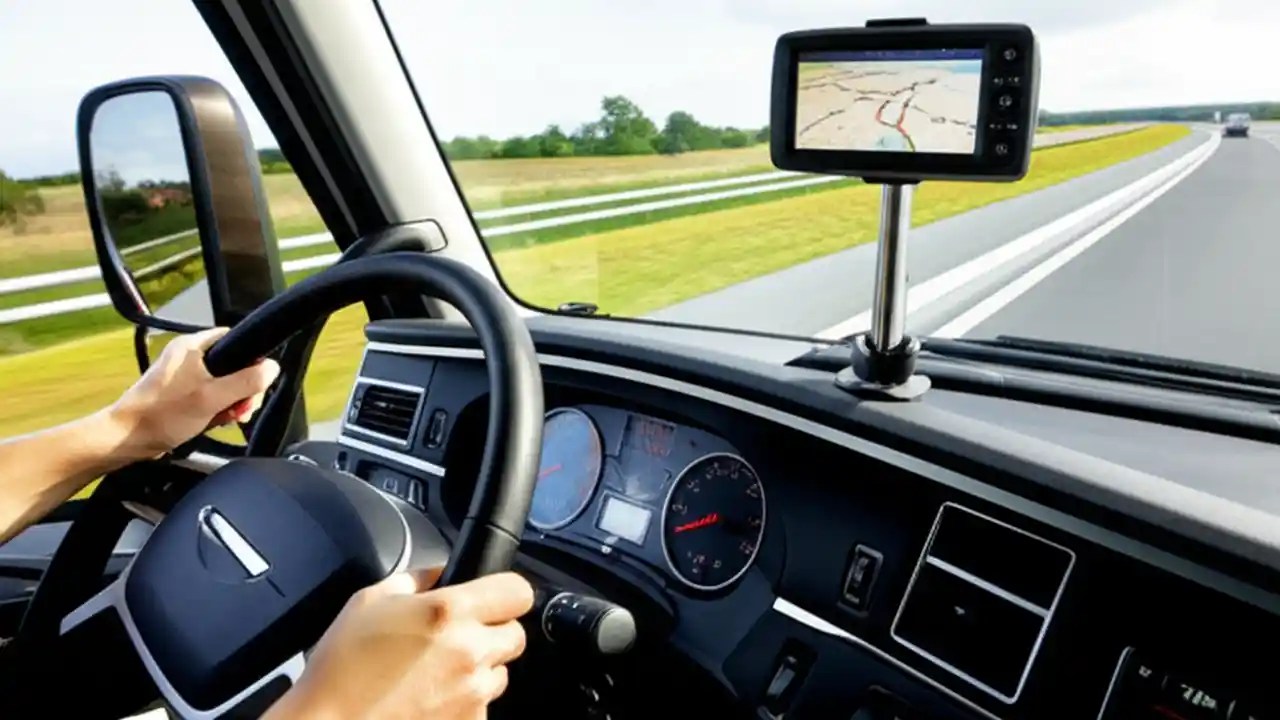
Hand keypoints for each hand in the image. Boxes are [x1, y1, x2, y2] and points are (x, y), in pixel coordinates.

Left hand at [109, 327, 279, 458]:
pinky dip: (215, 409)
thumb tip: (272, 368)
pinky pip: (209, 396)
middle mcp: (187, 356)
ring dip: (230, 402)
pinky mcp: (179, 393)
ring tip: (225, 418)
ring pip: (223, 383)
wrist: (126, 438)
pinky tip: (212, 421)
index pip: (237, 340)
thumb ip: (246, 381)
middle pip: (233, 365)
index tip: (254, 386)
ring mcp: (183, 375)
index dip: (252, 363)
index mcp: (193, 346)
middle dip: (243, 390)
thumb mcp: (212, 397)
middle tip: (242, 410)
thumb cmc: (162, 416)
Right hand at [266, 568, 533, 719]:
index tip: (493, 598)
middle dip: (492, 633)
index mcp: (449, 612)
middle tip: (457, 638)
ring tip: (436, 672)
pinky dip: (465, 703)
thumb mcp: (370, 600)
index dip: (505, 592)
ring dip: (479, 669)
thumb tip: (441, 572)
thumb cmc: (341, 669)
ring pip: (500, 673)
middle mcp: (470, 652)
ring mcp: (473, 693)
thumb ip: (417, 579)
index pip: (518, 591)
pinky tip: (430, 698)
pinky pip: (482, 707)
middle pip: (515, 635)